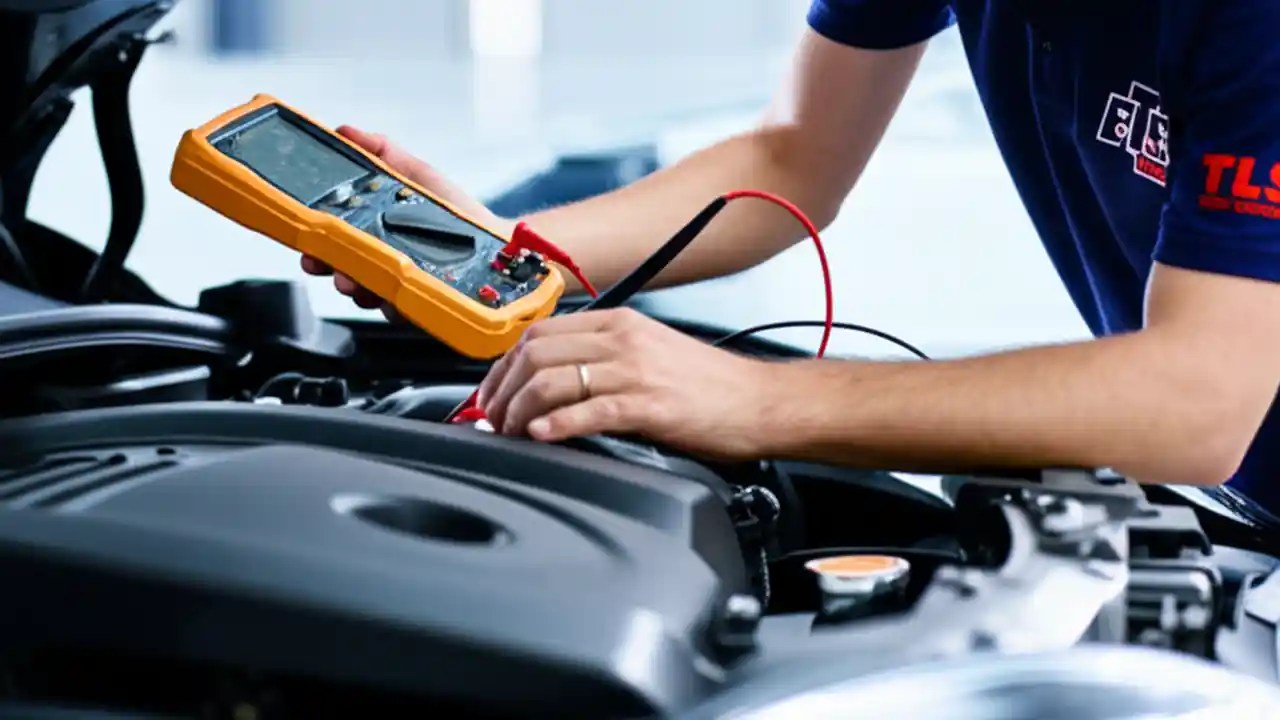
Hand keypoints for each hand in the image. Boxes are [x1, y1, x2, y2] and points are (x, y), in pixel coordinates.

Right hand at [300, 126, 513, 317]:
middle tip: (319, 259)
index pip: (331, 236)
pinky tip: (389, 294)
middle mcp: (379, 259)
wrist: (496, 245)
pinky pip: (393, 309)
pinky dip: (387, 303)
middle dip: (324, 264)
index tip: (303, 236)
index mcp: (372, 229)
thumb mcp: (418, 175)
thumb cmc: (456, 211)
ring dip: (351, 284)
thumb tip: (345, 130)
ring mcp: (394, 285)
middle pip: (338, 265)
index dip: (314, 237)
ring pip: (361, 290)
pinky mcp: (414, 306)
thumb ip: (383, 152)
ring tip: (352, 277)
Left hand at [476, 308, 775, 459]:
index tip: (490, 392)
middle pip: (535, 354)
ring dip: (519, 411)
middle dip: (501, 390)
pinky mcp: (649, 406)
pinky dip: (556, 424)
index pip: (539, 332)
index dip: (503, 365)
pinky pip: (588, 411)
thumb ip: (603, 358)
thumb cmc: (709, 386)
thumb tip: (553, 380)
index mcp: (619, 323)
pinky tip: (541, 436)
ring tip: (510, 433)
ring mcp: (635, 371)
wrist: (760, 403)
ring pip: (552, 380)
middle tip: (492, 419)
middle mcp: (623, 340)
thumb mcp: (650, 353)